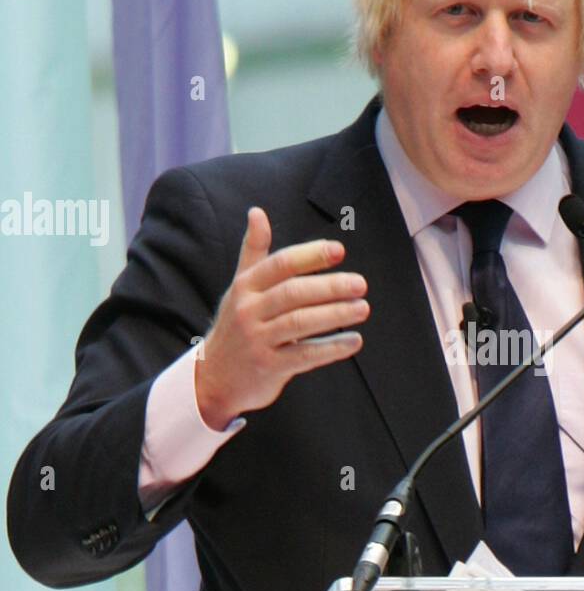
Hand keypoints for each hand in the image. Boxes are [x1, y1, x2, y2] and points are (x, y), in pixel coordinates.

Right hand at [195, 207, 367, 430]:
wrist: (213, 378)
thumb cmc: (235, 326)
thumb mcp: (239, 287)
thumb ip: (254, 251)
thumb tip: (257, 212)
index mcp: (245, 287)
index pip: (280, 264)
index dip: (310, 255)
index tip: (339, 251)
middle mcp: (249, 311)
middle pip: (293, 293)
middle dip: (330, 287)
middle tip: (360, 284)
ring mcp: (258, 340)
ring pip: (300, 322)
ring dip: (335, 314)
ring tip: (362, 308)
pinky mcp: (269, 367)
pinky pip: (305, 355)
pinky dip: (332, 348)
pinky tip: (354, 341)